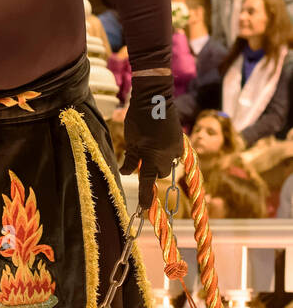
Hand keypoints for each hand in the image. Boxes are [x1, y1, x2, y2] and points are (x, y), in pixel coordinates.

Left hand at [120, 74, 183, 209]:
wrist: (155, 98)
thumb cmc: (138, 119)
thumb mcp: (130, 140)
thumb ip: (131, 158)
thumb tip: (127, 173)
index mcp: (153, 157)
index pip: (147, 182)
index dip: (145, 196)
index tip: (144, 209)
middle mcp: (168, 155)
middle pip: (160, 173)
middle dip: (151, 171)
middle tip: (142, 161)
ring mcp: (176, 147)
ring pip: (168, 164)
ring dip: (159, 162)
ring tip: (150, 149)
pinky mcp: (180, 139)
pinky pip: (174, 153)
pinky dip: (165, 152)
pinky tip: (159, 143)